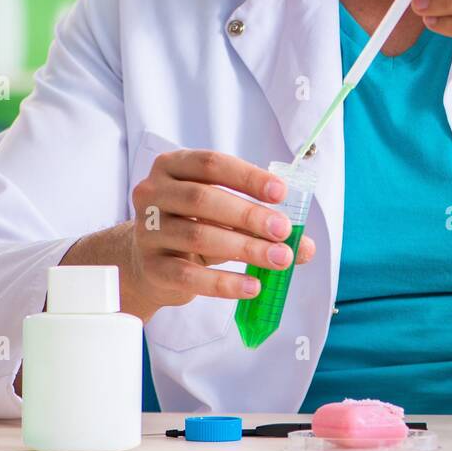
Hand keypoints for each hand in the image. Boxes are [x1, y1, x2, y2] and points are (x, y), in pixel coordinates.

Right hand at [127, 149, 316, 309]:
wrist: (146, 263)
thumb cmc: (191, 226)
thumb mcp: (224, 216)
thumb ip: (261, 222)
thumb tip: (305, 244)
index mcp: (172, 167)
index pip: (211, 164)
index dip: (248, 177)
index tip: (281, 192)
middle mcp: (153, 193)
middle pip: (203, 199)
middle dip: (249, 215)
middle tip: (283, 230)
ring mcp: (147, 232)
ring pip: (198, 236)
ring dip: (244, 248)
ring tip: (279, 259)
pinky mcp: (151, 268)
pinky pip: (189, 275)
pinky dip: (224, 282)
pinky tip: (252, 286)